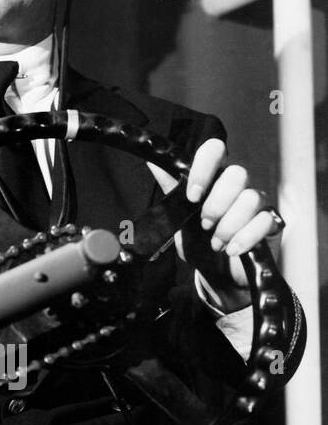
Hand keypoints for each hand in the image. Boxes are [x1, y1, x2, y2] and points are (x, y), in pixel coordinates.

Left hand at [175, 138, 281, 308]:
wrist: (214, 273)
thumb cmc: (198, 241)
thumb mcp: (179, 216)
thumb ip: (171, 189)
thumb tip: (154, 162)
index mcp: (214, 178)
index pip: (215, 150)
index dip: (204, 168)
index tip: (192, 196)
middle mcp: (237, 187)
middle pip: (238, 173)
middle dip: (216, 203)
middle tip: (204, 223)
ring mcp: (257, 204)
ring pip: (251, 198)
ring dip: (229, 224)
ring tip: (216, 241)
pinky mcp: (270, 224)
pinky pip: (265, 221)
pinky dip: (245, 238)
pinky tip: (232, 250)